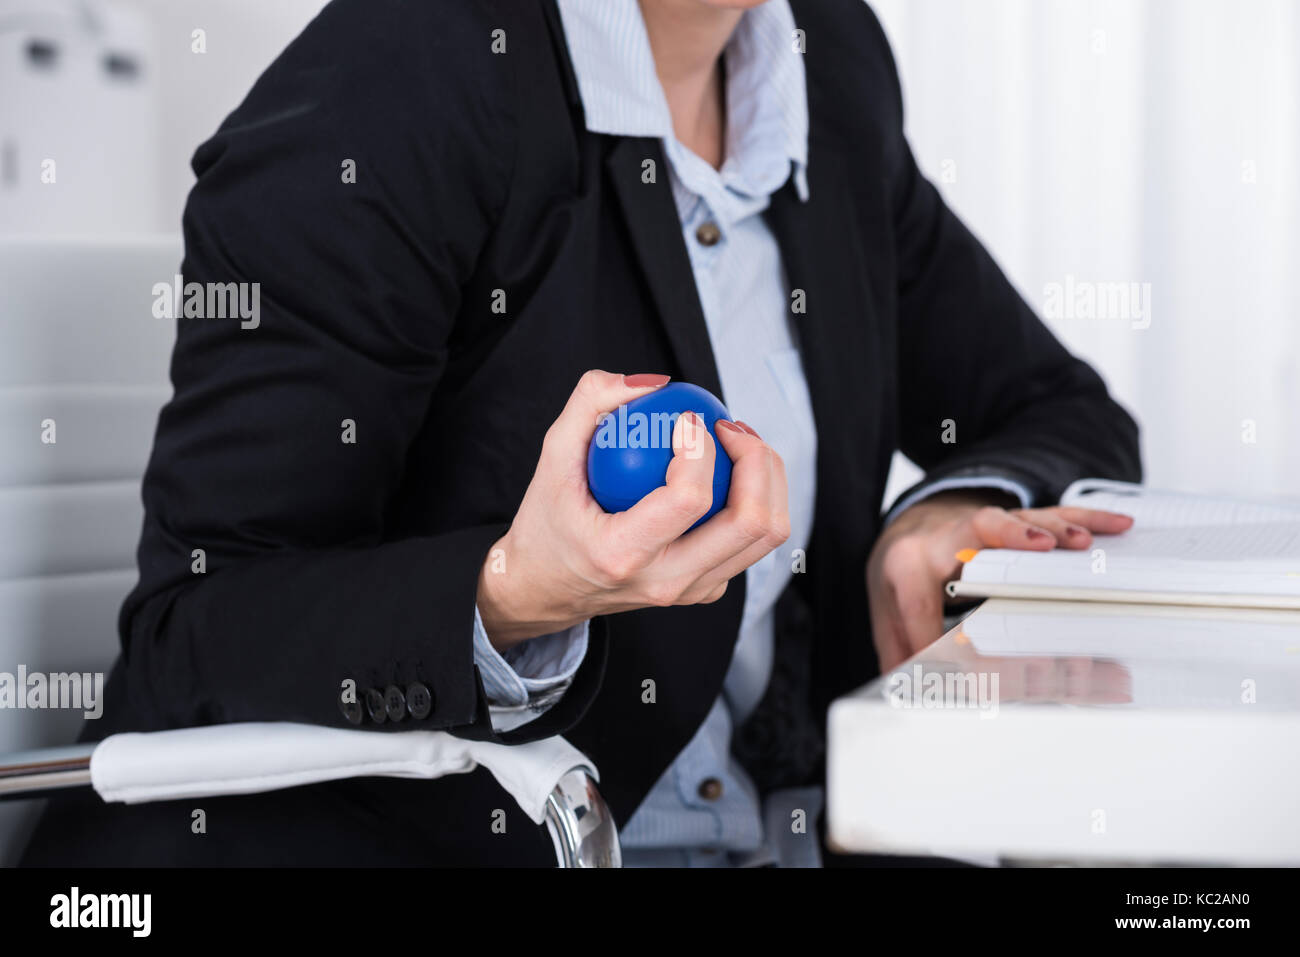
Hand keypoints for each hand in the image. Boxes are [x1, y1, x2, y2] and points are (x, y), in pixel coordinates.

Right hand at [477, 370, 789, 649]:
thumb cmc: (547, 522)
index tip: (687, 417)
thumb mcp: (551, 456)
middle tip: (729, 426)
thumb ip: (591, 403)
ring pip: (767, 534)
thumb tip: (654, 380)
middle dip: (756, 460)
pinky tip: (727, 472)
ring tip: (739, 444)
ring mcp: (691, 591)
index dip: (700, 448)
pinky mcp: (706, 589)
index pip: (688, 500)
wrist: (545, 589)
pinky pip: (750, 543)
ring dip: (767, 478)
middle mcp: (665, 582)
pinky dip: (754, 499)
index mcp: (622, 554)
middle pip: (750, 522)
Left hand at [866, 490, 1133, 670]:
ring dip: (1054, 530)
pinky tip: (1115, 525)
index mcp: (909, 563)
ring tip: (1082, 543)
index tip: (949, 672)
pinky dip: (1085, 520)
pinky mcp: (1015, 525)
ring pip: (1020, 519)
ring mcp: (984, 526)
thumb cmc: (905, 572)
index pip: (919, 602)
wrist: (910, 527)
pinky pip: (1052, 516)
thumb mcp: (887, 612)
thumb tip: (905, 695)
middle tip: (1042, 551)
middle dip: (1009, 543)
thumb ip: (897, 652)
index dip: (930, 636)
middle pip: (977, 532)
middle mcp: (946, 537)